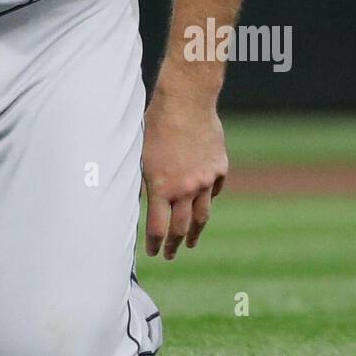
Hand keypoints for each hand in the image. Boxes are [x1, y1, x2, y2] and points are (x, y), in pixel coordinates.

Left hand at [141, 88, 227, 259]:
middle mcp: (185, 188)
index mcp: (161, 186)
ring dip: (195, 232)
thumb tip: (135, 203)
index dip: (154, 244)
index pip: (158, 228)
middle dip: (175, 245)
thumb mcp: (139, 153)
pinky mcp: (220, 169)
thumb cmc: (155, 123)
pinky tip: (202, 203)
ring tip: (191, 242)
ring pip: (202, 215)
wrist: (186, 101)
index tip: (153, 253)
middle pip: (182, 228)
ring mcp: (206, 180)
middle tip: (171, 254)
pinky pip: (215, 191)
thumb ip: (140, 180)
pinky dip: (208, 199)